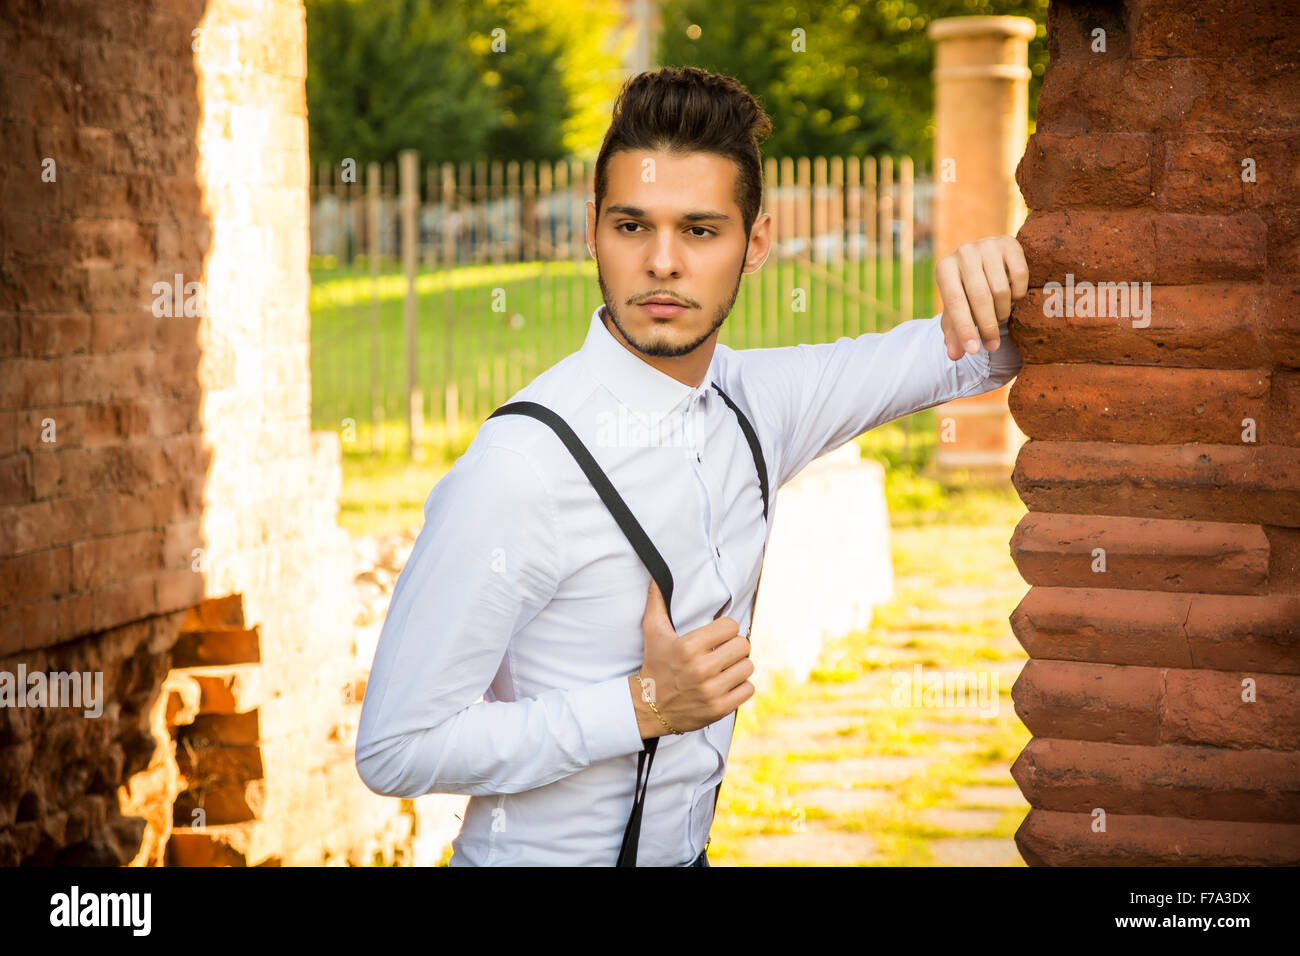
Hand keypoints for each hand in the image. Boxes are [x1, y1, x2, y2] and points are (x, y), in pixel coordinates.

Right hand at [631, 577, 753, 737]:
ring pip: (748, 667)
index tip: (716, 637)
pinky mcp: (718, 709)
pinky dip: (741, 687)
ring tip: (724, 668)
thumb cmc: (655, 663)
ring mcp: (710, 691)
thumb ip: (657, 602)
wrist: (649, 706)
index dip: (725, 629)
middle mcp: (700, 669)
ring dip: (738, 667)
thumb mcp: (652, 632)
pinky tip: (726, 684)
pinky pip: (748, 689)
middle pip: (743, 645)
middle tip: (722, 652)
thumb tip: (656, 577)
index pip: (731, 626)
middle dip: (734, 647)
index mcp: (688, 647)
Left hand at [935, 235, 1028, 360]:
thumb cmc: (966, 292)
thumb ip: (954, 333)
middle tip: (992, 345)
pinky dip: (1018, 293)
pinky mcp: (1010, 243)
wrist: (984, 263)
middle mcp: (964, 252)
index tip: (974, 351)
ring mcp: (987, 245)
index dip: (965, 329)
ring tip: (999, 317)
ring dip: (1002, 311)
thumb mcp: (956, 311)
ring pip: (1001, 289)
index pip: (955, 302)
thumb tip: (954, 355)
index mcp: (945, 268)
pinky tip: (1012, 297)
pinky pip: (1019, 276)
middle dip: (987, 326)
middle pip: (980, 297)